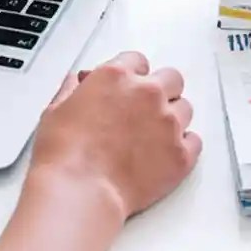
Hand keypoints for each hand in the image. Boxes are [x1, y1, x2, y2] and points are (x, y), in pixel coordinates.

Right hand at [27, 52, 201, 220]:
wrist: (80, 190)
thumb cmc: (64, 153)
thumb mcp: (55, 110)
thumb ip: (72, 91)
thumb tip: (76, 85)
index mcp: (116, 76)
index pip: (138, 61)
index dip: (131, 75)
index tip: (127, 88)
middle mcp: (148, 93)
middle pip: (171, 78)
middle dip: (160, 90)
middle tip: (144, 109)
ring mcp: (168, 123)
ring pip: (185, 108)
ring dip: (171, 117)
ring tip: (151, 136)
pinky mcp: (182, 153)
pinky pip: (194, 140)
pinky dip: (182, 145)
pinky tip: (162, 153)